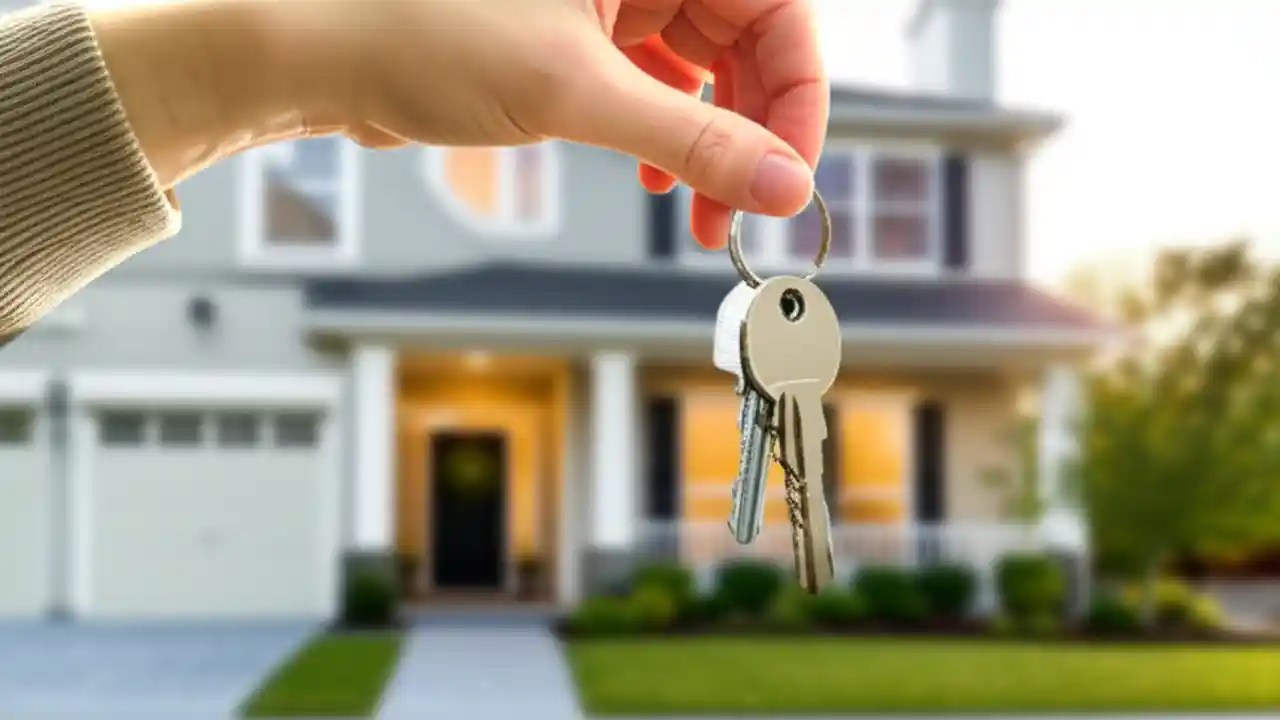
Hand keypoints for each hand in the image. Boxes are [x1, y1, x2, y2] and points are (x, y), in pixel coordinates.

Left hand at [91, 0, 827, 248]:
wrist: (325, 55)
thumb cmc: (421, 34)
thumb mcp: (574, 92)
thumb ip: (692, 139)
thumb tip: (783, 185)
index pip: (779, 13)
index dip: (799, 98)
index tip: (790, 175)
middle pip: (751, 44)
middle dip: (753, 133)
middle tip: (740, 208)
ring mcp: (613, 0)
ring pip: (708, 71)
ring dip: (711, 145)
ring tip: (696, 209)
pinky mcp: (583, 37)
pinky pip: (659, 84)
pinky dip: (666, 134)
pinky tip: (655, 179)